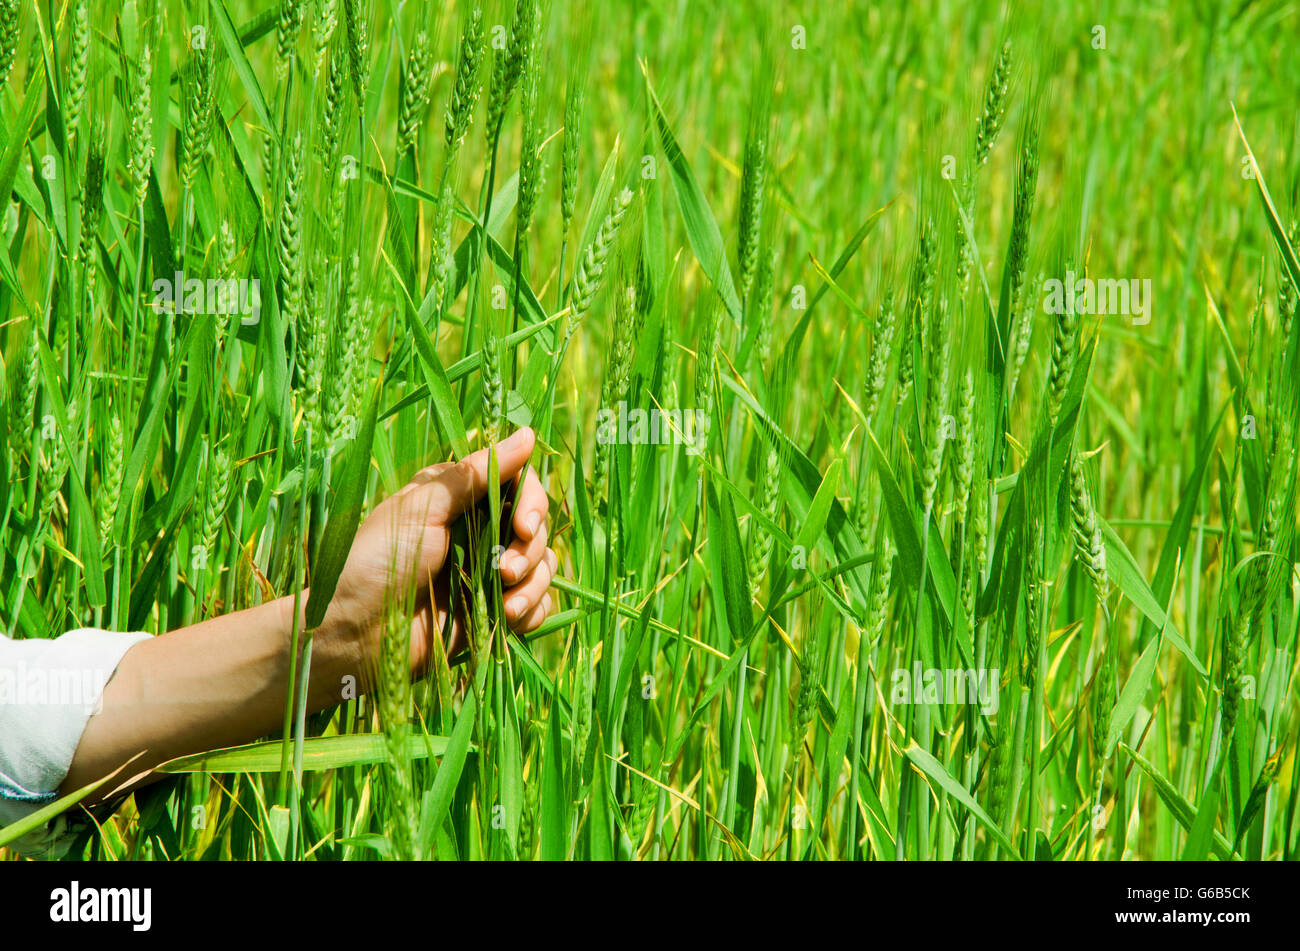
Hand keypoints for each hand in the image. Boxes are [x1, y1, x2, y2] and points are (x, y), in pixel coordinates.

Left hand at [325, 427, 555, 681]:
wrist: (356, 634)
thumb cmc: (378, 561)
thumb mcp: (423, 508)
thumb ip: (476, 473)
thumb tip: (528, 435)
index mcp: (461, 499)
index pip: (521, 486)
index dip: (532, 504)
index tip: (524, 527)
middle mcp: (479, 531)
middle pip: (538, 527)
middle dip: (529, 551)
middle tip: (504, 571)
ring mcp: (488, 573)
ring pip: (543, 566)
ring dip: (533, 584)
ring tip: (506, 607)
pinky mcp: (493, 612)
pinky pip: (537, 604)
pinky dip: (531, 610)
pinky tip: (508, 618)